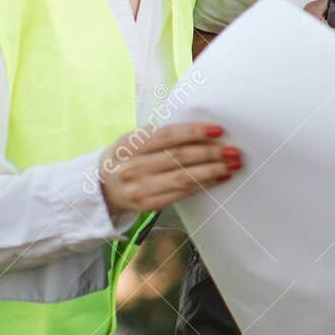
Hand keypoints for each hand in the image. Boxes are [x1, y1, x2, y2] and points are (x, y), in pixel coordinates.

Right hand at [99, 123, 240, 216]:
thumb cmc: (125, 159)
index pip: (166, 136)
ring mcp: (139, 188)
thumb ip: (156, 135)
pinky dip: (203, 185)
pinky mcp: (147, 205)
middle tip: (234, 150)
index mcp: (129, 145)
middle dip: (210, 153)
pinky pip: (181, 194)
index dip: (194, 132)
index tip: (218, 130)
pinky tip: (219, 178)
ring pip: (183, 178)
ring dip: (212, 171)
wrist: (100, 190)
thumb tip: (196, 129)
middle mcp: (132, 167)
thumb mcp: (130, 141)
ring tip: (232, 165)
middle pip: (179, 157)